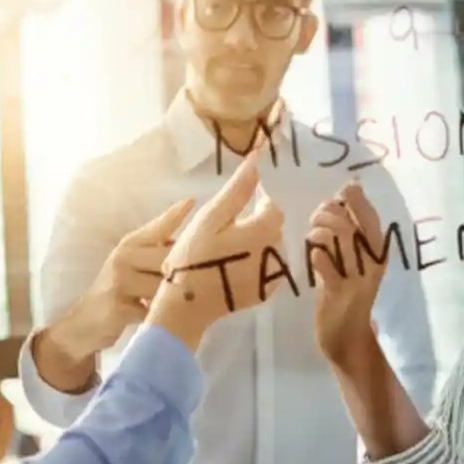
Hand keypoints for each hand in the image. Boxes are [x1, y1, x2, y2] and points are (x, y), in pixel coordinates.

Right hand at [35, 198, 194, 391]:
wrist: (85, 323)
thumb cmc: (119, 289)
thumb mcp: (133, 264)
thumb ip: (156, 251)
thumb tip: (195, 241)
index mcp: (129, 244)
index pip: (157, 226)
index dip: (175, 215)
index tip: (191, 201)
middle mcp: (123, 258)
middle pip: (167, 258)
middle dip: (187, 268)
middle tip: (209, 274)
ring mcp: (120, 283)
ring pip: (163, 286)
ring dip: (177, 296)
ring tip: (192, 299)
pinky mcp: (119, 308)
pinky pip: (153, 311)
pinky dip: (164, 317)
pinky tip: (171, 319)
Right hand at [147, 150, 284, 350]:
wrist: (186, 305)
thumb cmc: (194, 257)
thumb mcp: (210, 218)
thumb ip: (237, 189)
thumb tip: (257, 158)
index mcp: (265, 230)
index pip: (272, 206)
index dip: (254, 204)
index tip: (230, 214)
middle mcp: (277, 252)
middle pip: (273, 227)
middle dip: (254, 225)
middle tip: (222, 234)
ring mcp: (273, 276)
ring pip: (271, 248)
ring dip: (256, 245)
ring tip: (226, 253)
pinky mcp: (266, 293)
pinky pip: (267, 269)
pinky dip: (255, 265)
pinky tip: (232, 270)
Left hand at [307, 179, 386, 364]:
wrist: (347, 336)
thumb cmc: (346, 291)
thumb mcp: (353, 261)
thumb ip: (350, 232)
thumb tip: (341, 195)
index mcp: (378, 252)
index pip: (370, 215)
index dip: (354, 198)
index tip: (338, 194)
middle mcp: (372, 262)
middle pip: (352, 223)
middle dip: (328, 212)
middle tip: (315, 218)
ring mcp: (357, 278)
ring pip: (341, 238)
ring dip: (320, 230)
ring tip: (312, 235)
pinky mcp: (339, 293)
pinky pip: (325, 264)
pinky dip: (315, 254)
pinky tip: (313, 257)